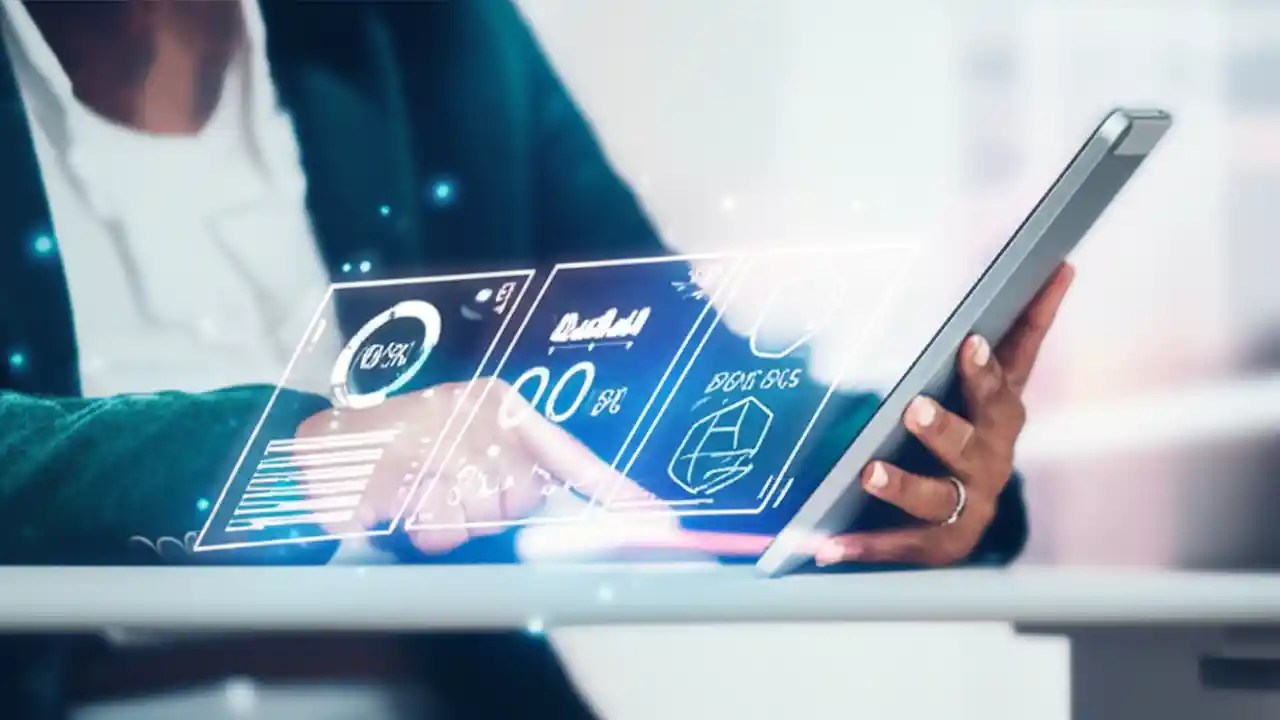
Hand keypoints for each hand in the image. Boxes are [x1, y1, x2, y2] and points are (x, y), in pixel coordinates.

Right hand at [296, 379, 649, 555]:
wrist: (329, 440)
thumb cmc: (414, 448)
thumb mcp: (478, 447)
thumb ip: (540, 476)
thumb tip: (621, 521)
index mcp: (500, 405)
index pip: (566, 453)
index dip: (612, 492)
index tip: (658, 524)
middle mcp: (469, 414)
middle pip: (517, 496)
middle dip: (494, 510)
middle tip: (459, 496)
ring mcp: (425, 438)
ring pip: (473, 517)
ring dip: (452, 524)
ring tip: (424, 499)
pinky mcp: (387, 470)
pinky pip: (433, 528)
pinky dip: (419, 529)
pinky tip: (400, 504)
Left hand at [816, 263, 1075, 566]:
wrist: (974, 517)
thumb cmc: (971, 433)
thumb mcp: (988, 388)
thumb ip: (1014, 335)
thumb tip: (1057, 265)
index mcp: (1001, 416)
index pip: (1006, 379)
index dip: (990, 365)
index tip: (971, 342)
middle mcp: (990, 460)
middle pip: (972, 440)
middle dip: (945, 424)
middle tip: (914, 408)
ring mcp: (967, 505)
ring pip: (935, 495)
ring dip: (902, 483)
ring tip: (869, 473)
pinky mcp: (939, 544)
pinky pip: (899, 545)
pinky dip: (864, 546)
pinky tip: (826, 546)